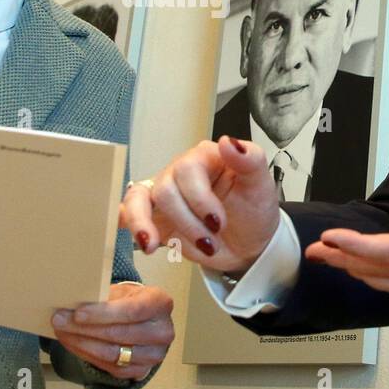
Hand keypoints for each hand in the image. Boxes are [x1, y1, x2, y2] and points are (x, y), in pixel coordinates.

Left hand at [51, 282, 173, 380]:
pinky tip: (73, 344)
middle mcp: (162, 332)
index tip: (77, 313)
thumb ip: (103, 297)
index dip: (103, 314)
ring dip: (81, 343)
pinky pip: (109, 366)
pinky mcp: (140, 371)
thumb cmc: (130, 300)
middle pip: (118, 334)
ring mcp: (153, 355)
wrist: (145, 319)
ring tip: (61, 332)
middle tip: (59, 321)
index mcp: (160, 303)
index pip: (131, 311)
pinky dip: (87, 355)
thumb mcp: (122, 291)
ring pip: (111, 353)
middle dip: (84, 328)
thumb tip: (71, 303)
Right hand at [119, 136, 279, 273]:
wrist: (249, 243)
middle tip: (210, 241)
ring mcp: (164, 194)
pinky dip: (127, 222)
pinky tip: (131, 235)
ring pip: (138, 199)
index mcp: (204, 157)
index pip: (187, 168)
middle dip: (187, 222)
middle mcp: (180, 172)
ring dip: (149, 226)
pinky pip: (129, 212)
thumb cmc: (253, 209)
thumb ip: (250, 160)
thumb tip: (229, 142)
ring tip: (154, 246)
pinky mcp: (154, 217)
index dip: (199, 199)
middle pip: (165, 190)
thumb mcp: (261, 185)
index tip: (218, 223)